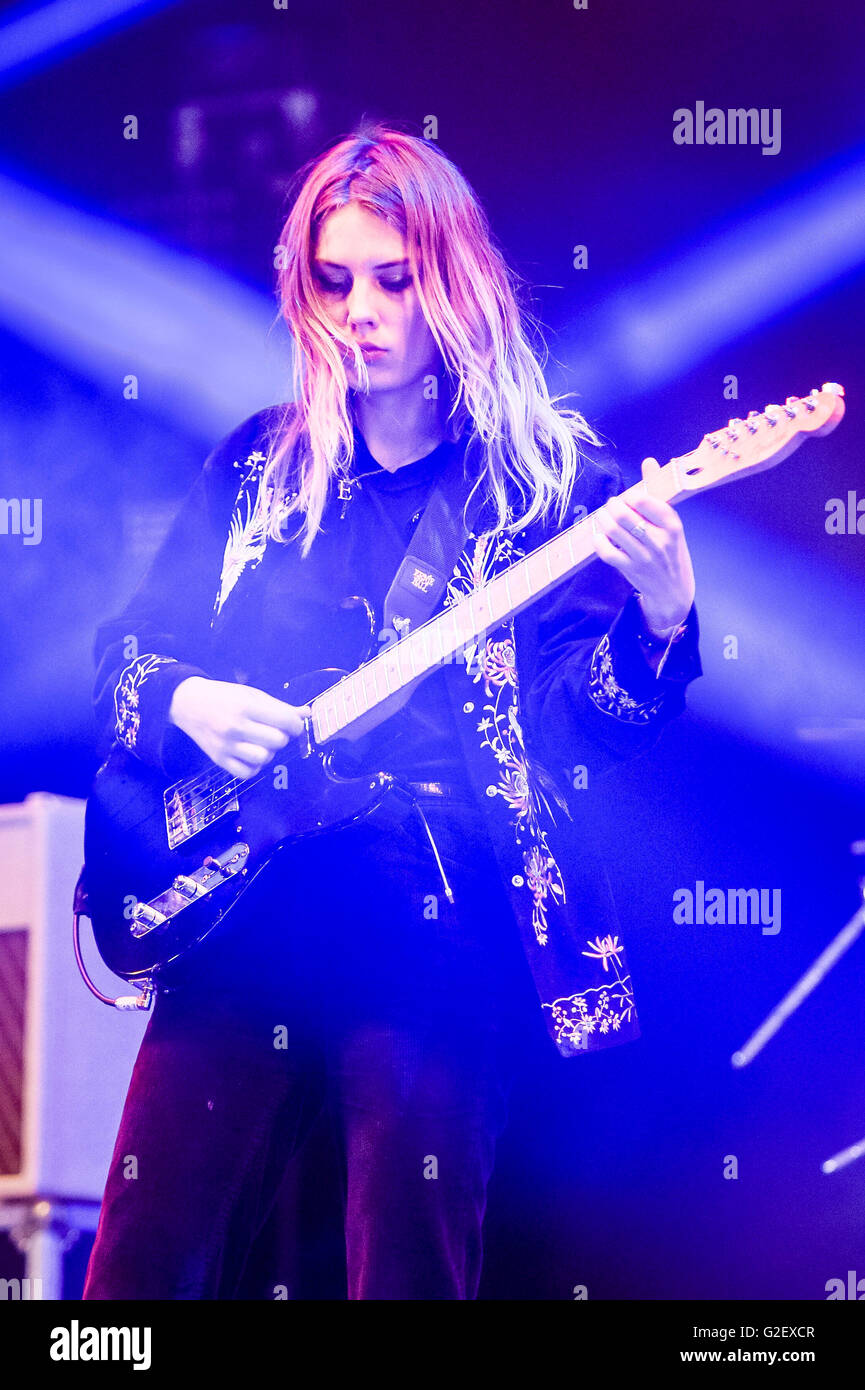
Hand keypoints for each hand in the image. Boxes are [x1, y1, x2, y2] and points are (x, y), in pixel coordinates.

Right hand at [169, 677, 309, 779]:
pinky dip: (254, 766)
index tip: (292, 724)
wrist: (187, 703)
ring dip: (268, 752)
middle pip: (277, 741)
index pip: (285, 721)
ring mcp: (226, 746)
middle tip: (274, 731)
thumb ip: (279, 706)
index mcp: (246, 706)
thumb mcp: (251, 695)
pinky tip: (251, 755)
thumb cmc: (223, 696)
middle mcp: (236, 727)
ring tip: (262, 743)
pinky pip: (247, 773)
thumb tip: (306, 714)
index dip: (296, 724)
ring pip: (264, 759)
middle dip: (282, 737)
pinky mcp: (218, 760)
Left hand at [593, 457, 695, 632]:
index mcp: (672, 524)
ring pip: (613, 530)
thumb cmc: (671, 552)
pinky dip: (598, 541)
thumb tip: (648, 462)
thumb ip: (657, 493)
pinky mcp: (630, 570)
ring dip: (602, 520)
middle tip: (612, 506)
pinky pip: (607, 551)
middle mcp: (659, 541)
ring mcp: (644, 557)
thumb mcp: (671, 524)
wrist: (674, 592)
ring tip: (603, 518)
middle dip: (612, 506)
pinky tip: (600, 536)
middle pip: (624, 514)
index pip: (644, 500)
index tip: (629, 499)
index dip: (630, 496)